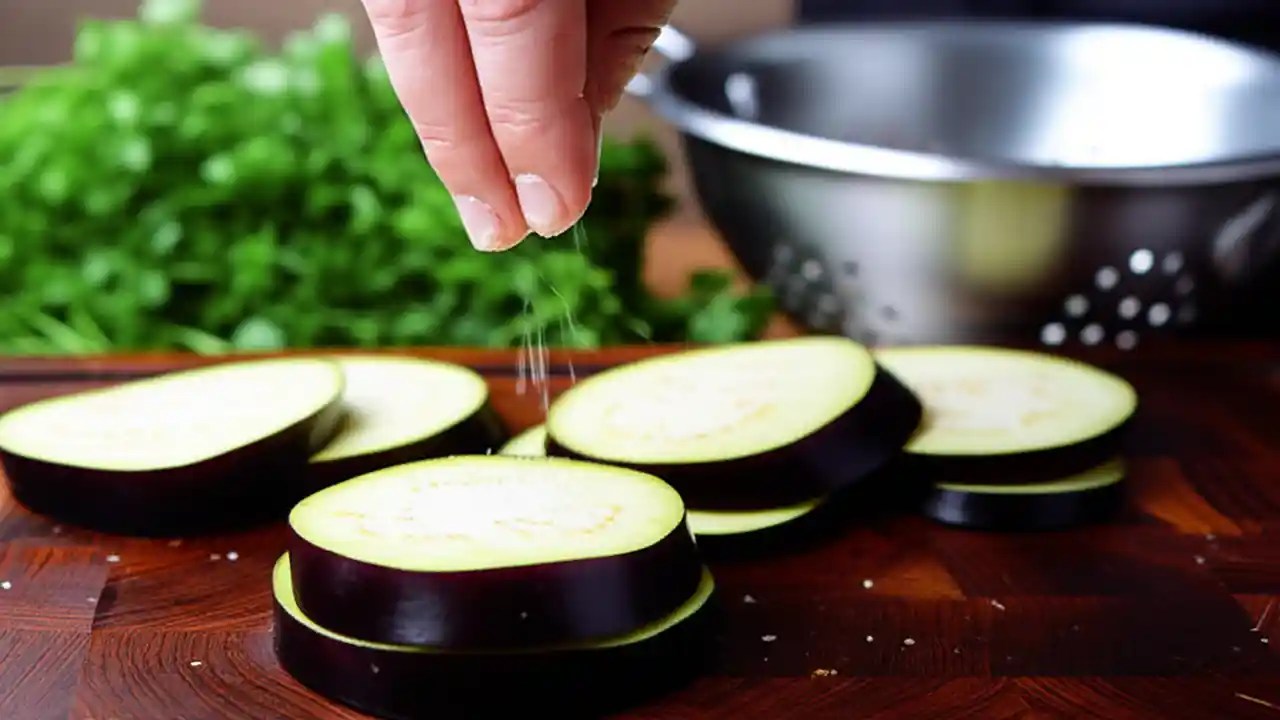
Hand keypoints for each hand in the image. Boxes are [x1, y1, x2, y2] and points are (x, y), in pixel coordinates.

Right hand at [360, 0, 677, 250]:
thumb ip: (616, 31)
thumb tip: (578, 135)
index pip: (511, 19)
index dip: (529, 127)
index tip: (554, 208)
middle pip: (421, 32)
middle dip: (462, 149)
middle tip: (498, 228)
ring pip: (395, 18)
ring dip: (440, 114)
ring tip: (481, 192)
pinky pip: (398, 1)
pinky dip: (436, 62)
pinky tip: (466, 113)